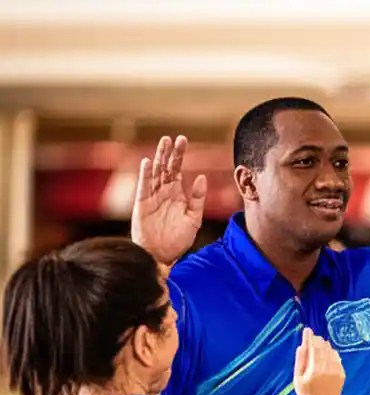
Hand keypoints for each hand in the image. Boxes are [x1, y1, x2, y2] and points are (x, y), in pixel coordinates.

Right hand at [131, 135, 207, 265]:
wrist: (163, 255)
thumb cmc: (179, 239)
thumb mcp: (194, 218)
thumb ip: (198, 198)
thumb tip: (201, 177)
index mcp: (176, 193)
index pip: (177, 169)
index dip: (179, 155)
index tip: (183, 139)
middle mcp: (163, 192)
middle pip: (165, 167)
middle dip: (170, 152)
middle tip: (174, 138)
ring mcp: (152, 197)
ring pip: (155, 173)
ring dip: (158, 158)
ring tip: (163, 143)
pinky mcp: (142, 204)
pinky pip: (143, 187)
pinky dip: (145, 175)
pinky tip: (147, 162)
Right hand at [293, 328, 345, 394]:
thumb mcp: (298, 380)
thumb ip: (300, 362)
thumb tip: (301, 346)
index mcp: (315, 369)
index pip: (313, 348)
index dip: (310, 338)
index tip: (307, 330)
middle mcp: (327, 368)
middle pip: (323, 348)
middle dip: (317, 340)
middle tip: (313, 335)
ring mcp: (336, 371)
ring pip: (331, 352)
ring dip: (325, 345)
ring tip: (319, 342)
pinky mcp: (342, 374)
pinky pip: (337, 359)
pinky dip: (332, 353)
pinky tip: (327, 352)